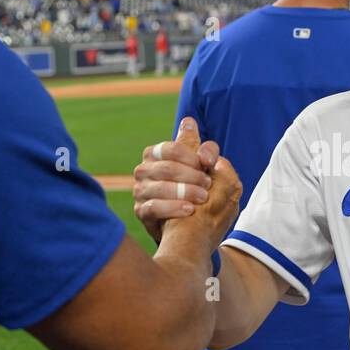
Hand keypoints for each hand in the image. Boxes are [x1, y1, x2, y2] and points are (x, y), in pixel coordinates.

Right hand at [132, 117, 221, 243]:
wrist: (194, 227)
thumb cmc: (200, 190)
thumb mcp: (206, 169)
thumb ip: (201, 149)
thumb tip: (189, 122)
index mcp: (156, 154)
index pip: (171, 148)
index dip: (191, 156)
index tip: (209, 165)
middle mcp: (144, 170)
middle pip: (166, 168)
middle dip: (191, 176)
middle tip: (209, 185)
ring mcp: (140, 191)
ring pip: (159, 187)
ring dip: (185, 192)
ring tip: (203, 198)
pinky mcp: (141, 211)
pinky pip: (153, 207)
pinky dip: (173, 208)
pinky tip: (189, 210)